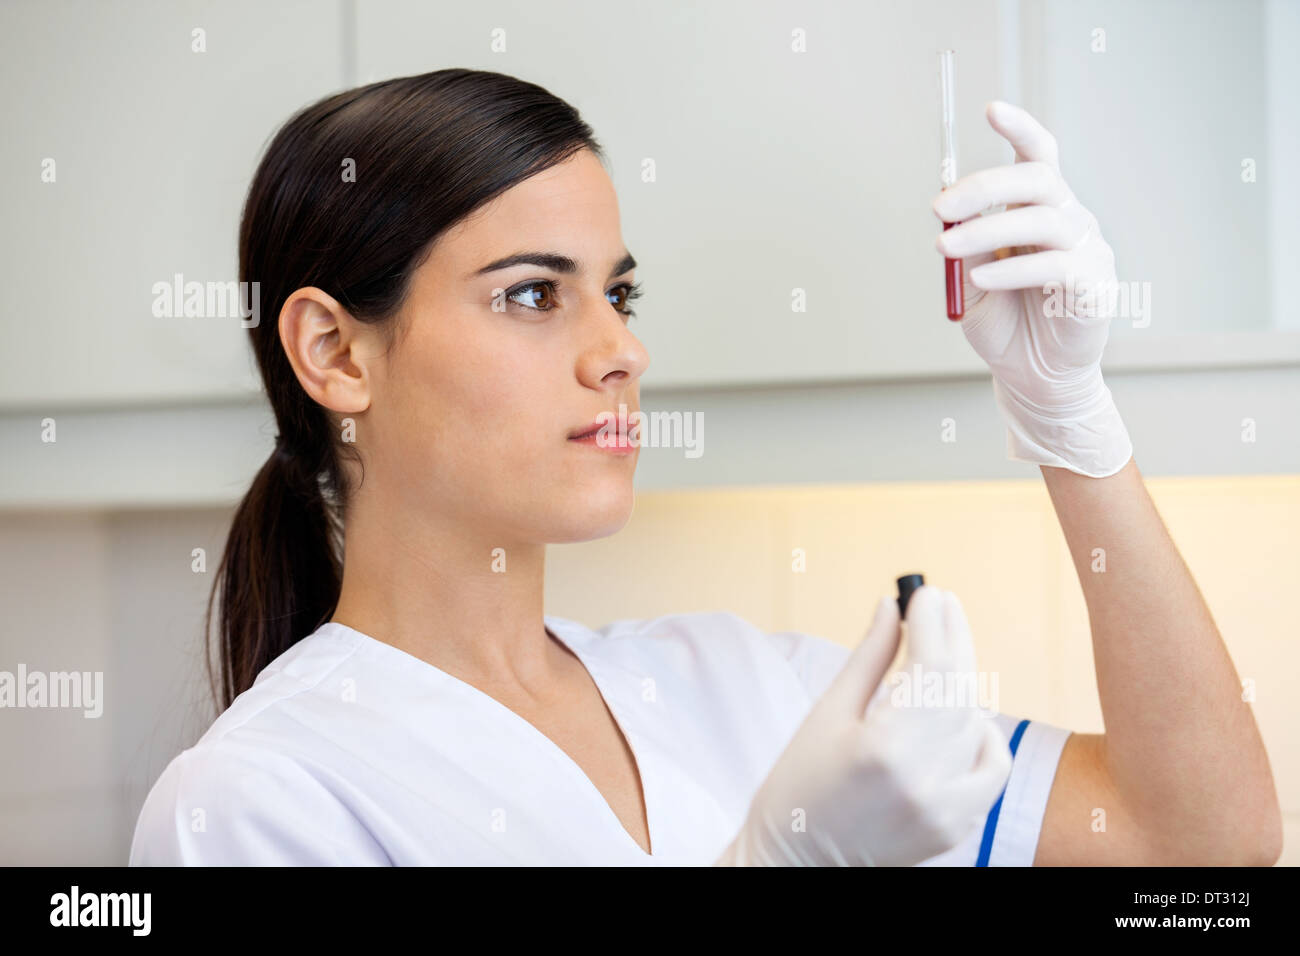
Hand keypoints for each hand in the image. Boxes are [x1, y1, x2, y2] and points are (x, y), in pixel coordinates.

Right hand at [714, 586, 1010, 865]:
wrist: (798, 860)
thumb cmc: (799, 784)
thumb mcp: (826, 714)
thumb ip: (869, 658)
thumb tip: (892, 607)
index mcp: (882, 748)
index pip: (930, 668)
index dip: (933, 622)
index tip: (928, 592)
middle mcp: (922, 781)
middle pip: (959, 690)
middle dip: (953, 638)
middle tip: (942, 604)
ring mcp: (945, 810)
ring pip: (976, 724)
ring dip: (964, 681)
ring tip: (943, 652)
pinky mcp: (956, 829)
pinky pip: (991, 770)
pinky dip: (983, 736)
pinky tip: (962, 717)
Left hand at [933, 100, 1132, 477]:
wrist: (1032, 377)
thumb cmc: (1005, 325)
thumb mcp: (970, 281)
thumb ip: (964, 246)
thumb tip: (947, 210)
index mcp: (1039, 211)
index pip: (1039, 157)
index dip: (1020, 130)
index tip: (990, 110)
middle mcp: (1070, 220)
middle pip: (1038, 180)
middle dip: (984, 187)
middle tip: (939, 207)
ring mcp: (1088, 250)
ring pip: (1044, 220)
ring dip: (987, 229)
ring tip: (945, 246)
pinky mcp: (1095, 286)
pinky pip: (1055, 265)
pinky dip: (1011, 269)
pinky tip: (980, 278)